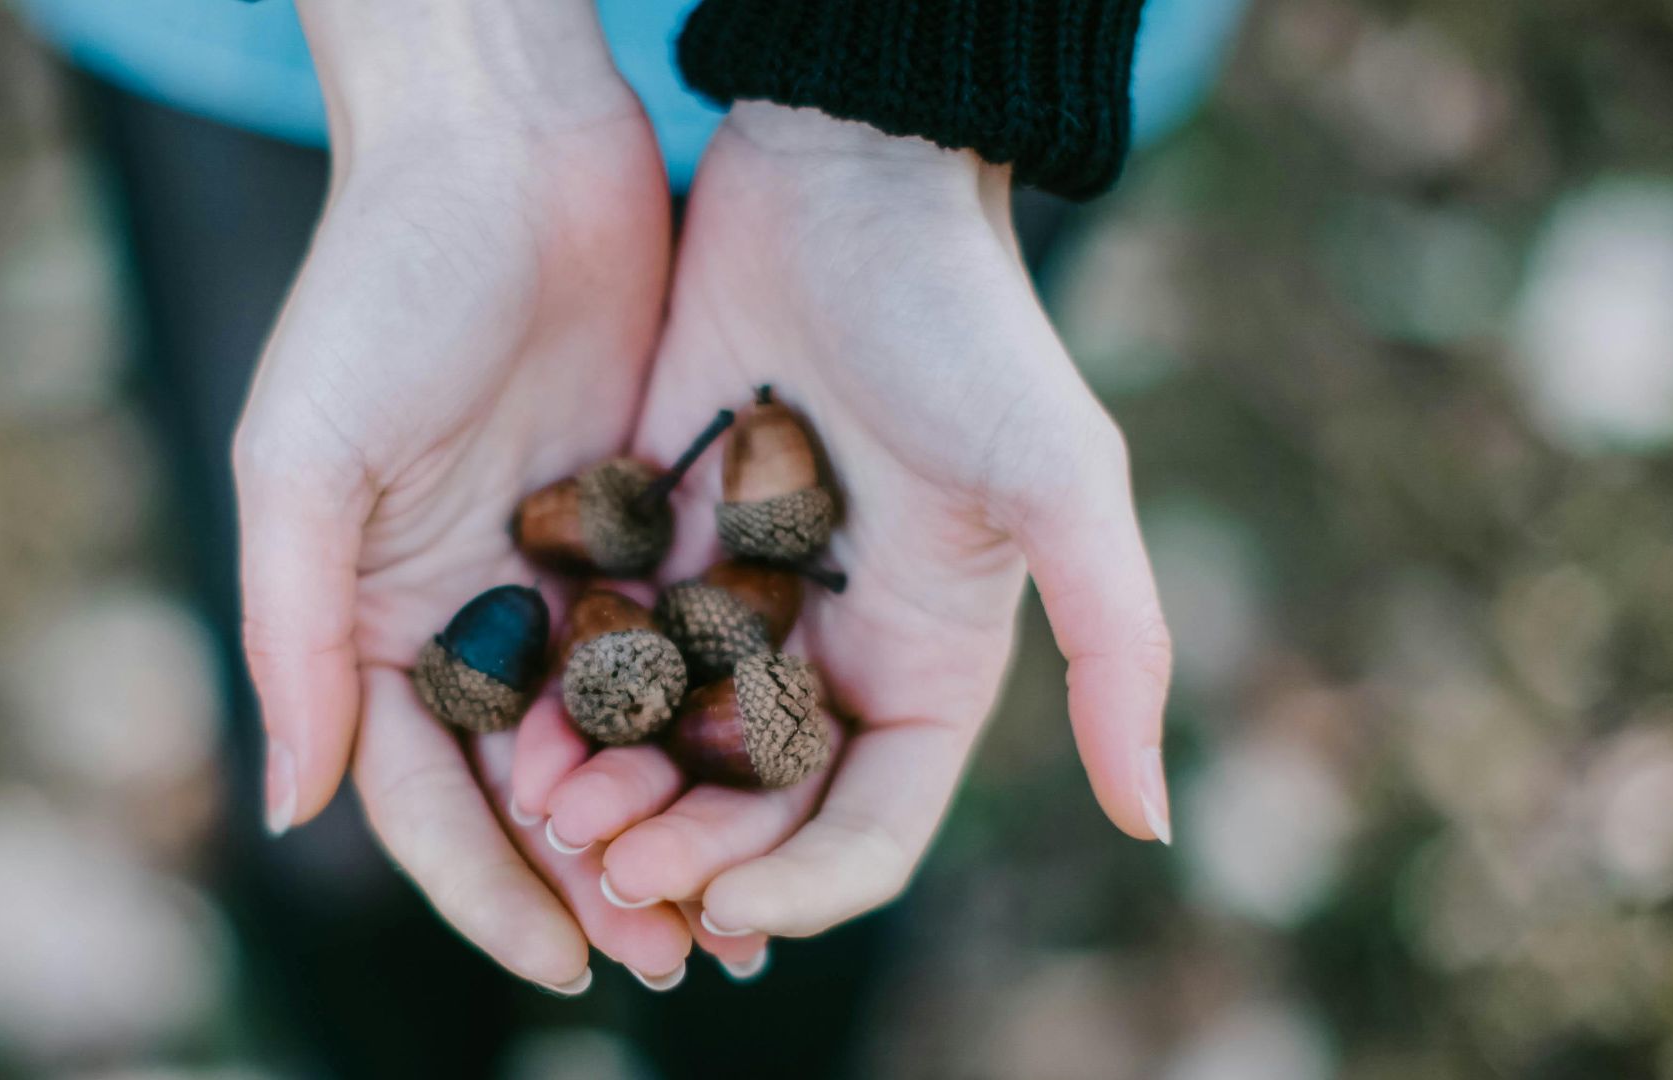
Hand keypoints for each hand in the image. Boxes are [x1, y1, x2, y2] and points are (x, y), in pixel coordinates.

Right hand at [233, 0, 693, 989]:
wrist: (503, 144)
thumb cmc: (379, 287)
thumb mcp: (305, 458)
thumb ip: (293, 632)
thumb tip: (294, 809)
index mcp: (375, 619)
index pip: (430, 796)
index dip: (491, 888)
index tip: (568, 961)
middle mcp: (470, 613)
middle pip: (536, 788)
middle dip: (600, 879)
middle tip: (678, 959)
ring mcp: (563, 570)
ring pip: (623, 734)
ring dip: (672, 820)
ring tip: (743, 907)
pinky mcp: (644, 519)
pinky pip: (685, 643)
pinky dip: (721, 718)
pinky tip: (780, 776)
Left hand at [531, 102, 1174, 941]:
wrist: (842, 176)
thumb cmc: (964, 321)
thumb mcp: (1061, 477)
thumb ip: (1114, 642)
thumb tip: (1153, 822)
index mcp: (926, 667)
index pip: (867, 830)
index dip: (803, 887)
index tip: (726, 908)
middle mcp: (827, 655)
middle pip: (752, 811)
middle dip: (687, 855)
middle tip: (609, 864)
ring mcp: (733, 605)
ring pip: (661, 749)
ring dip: (614, 797)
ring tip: (552, 811)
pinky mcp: (650, 544)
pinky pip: (600, 657)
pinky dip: (564, 706)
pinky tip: (519, 729)